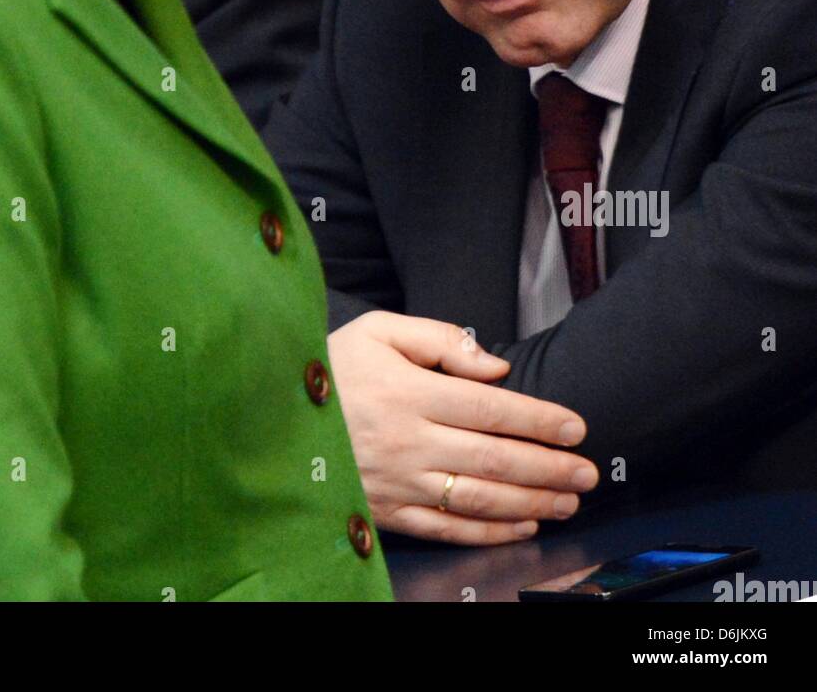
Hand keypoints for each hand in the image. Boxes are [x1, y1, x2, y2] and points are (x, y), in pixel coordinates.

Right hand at [328, 310, 599, 545]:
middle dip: (549, 467)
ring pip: (479, 497)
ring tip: (568, 500)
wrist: (274, 413)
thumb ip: (441, 339)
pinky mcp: (388, 511)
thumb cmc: (334, 367)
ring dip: (531, 501)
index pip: (490, 408)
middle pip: (494, 457)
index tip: (575, 428)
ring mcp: (398, 482)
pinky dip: (491, 531)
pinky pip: (449, 528)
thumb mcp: (378, 330)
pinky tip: (523, 525)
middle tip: (588, 472)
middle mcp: (408, 441)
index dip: (539, 420)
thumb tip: (495, 368)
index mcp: (409, 392)